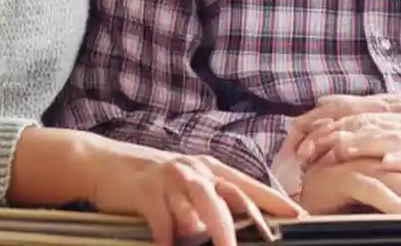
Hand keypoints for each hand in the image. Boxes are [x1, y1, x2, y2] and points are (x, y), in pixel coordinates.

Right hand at [85, 138, 305, 245]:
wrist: (102, 163)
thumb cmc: (149, 182)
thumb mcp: (182, 188)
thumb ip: (206, 206)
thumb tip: (231, 231)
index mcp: (208, 170)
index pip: (248, 186)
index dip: (274, 200)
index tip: (298, 215)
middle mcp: (194, 170)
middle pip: (232, 195)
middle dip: (253, 220)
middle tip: (268, 240)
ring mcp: (170, 177)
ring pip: (202, 205)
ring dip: (216, 230)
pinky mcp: (146, 189)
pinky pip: (163, 220)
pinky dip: (167, 240)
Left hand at [289, 94, 400, 210]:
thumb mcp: (393, 121)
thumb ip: (360, 111)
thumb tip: (321, 99)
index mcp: (393, 105)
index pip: (350, 108)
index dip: (322, 120)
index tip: (297, 134)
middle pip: (363, 122)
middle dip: (333, 135)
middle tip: (309, 149)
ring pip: (387, 137)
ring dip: (363, 143)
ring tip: (342, 150)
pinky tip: (387, 163)